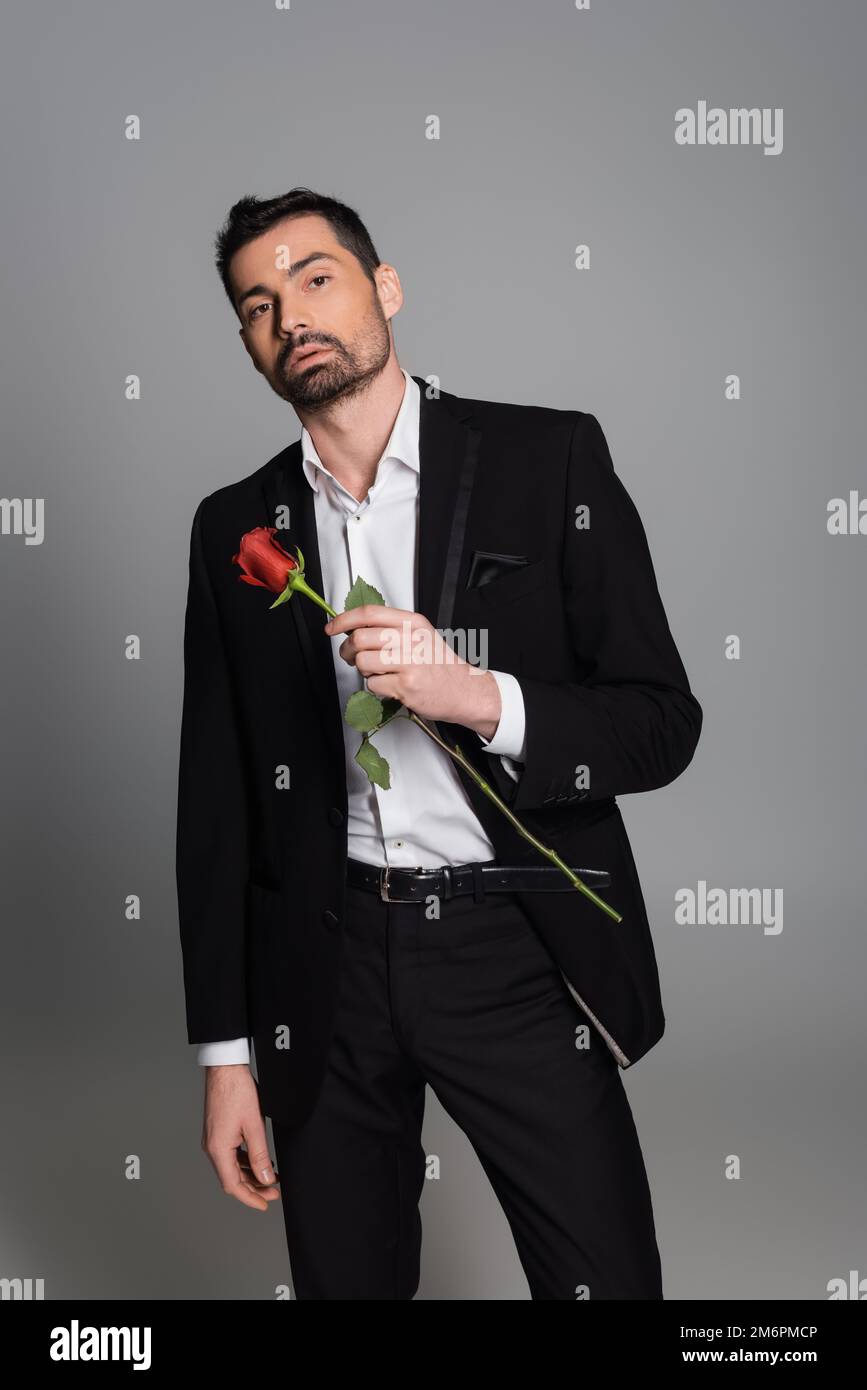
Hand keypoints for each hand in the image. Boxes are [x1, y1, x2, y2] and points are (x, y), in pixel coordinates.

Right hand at [201, 1064, 280, 1211]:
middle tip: (274, 1191)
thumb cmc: (237, 1091)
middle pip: (232, 1178)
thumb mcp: (254, 1125)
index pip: (232, 1185)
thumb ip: (260, 1155)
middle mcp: (212, 1147)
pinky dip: (245, 1161)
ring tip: (271, 1177)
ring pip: (232, 1167)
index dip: (250, 1198)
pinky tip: (260, 1160)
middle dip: (253, 1187)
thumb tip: (265, 1178)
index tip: (265, 1205)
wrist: (225, 1068)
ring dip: (250, 1174)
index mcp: (218, 1149)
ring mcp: (213, 1140)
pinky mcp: (218, 1132)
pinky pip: (231, 1155)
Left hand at [323, 605, 501, 739]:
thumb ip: (392, 628)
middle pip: (360, 638)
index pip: (369, 613)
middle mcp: (411, 639)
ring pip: (363, 662)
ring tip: (378, 672)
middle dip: (348, 650)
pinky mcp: (406, 686)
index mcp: (413, 622)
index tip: (331, 628)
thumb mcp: (422, 635)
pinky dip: (376, 687)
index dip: (343, 619)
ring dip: (363, 671)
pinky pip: (373, 684)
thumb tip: (354, 627)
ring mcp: (409, 663)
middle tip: (351, 657)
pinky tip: (391, 685)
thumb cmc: (440, 665)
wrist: (465, 690)